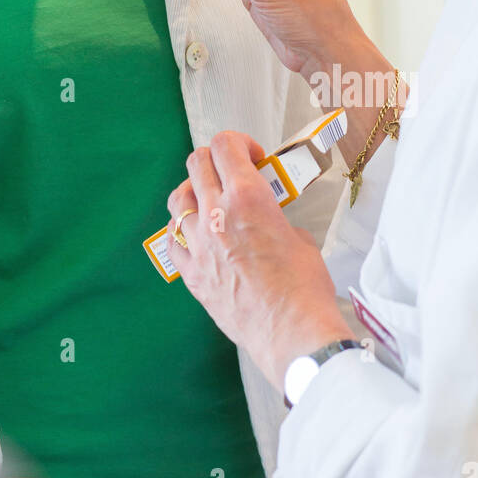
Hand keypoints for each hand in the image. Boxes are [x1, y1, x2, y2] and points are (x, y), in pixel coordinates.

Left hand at [166, 132, 353, 391]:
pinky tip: (197, 236)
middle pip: (197, 163)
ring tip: (211, 201)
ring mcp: (198, 245)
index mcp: (247, 198)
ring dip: (194, 191)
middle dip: (215, 160)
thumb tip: (267, 220)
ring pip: (178, 198)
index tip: (252, 156)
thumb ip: (275, 218)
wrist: (293, 335)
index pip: (225, 146)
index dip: (239, 142)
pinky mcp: (191, 274)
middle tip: (232, 173)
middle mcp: (215, 214)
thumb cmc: (304, 288)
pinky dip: (183, 231)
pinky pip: (173, 240)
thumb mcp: (300, 237)